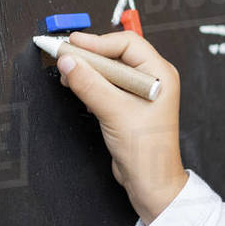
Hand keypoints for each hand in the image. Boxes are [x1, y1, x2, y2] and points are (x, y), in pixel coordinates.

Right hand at [56, 30, 188, 225]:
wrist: (150, 183)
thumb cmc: (148, 152)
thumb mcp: (115, 112)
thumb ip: (90, 85)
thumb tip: (69, 62)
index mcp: (160, 74)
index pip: (126, 44)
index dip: (97, 42)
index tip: (73, 45)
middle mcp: (152, 79)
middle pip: (116, 54)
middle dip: (89, 56)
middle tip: (64, 56)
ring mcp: (139, 92)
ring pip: (109, 69)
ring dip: (87, 70)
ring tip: (67, 74)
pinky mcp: (127, 105)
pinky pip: (106, 85)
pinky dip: (90, 84)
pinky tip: (78, 88)